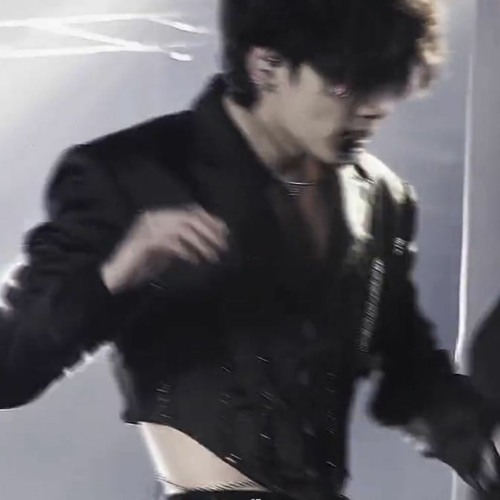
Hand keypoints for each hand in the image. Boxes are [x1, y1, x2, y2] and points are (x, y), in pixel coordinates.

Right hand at [101, 205, 227, 292]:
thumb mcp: (170, 251)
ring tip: (212, 256)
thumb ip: (186, 242)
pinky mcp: (143, 243)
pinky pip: (171, 243)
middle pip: (189, 217)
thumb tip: (212, 238)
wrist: (117, 277)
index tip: (225, 232)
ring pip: (182, 229)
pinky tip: (195, 261)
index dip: (210, 219)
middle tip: (223, 245)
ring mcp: (147, 228)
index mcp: (160, 216)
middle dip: (209, 231)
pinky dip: (186, 251)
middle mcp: (153, 218)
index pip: (190, 211)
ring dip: (201, 242)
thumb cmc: (144, 264)